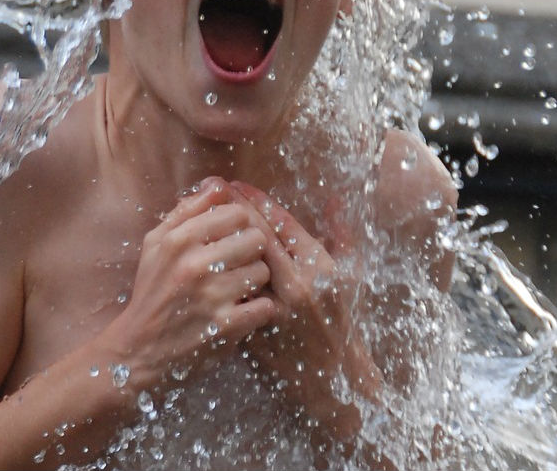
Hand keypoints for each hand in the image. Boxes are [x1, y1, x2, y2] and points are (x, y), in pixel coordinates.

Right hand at [93, 177, 277, 396]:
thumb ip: (187, 211)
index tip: (230, 241)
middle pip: (256, 239)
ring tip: (238, 290)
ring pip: (263, 271)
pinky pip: (265, 305)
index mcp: (179, 239)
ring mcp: (212, 296)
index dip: (239, 226)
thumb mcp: (156, 245)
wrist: (137, 350)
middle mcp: (195, 264)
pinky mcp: (225, 327)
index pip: (237, 213)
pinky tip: (243, 311)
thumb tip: (218, 183)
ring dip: (255, 282)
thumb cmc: (152, 291)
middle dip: (251, 252)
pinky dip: (259, 309)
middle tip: (237, 267)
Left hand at [230, 183, 381, 440]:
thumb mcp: (352, 273)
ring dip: (221, 238)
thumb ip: (341, 233)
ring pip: (239, 264)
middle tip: (215, 192)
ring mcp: (273, 308)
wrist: (333, 372)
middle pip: (255, 238)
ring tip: (204, 218)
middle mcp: (295, 285)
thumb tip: (333, 199)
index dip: (257, 200)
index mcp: (319, 267)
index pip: (281, 223)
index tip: (238, 184)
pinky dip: (219, 270)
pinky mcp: (256, 327)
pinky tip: (206, 255)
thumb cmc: (344, 317)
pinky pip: (232, 293)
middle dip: (233, 212)